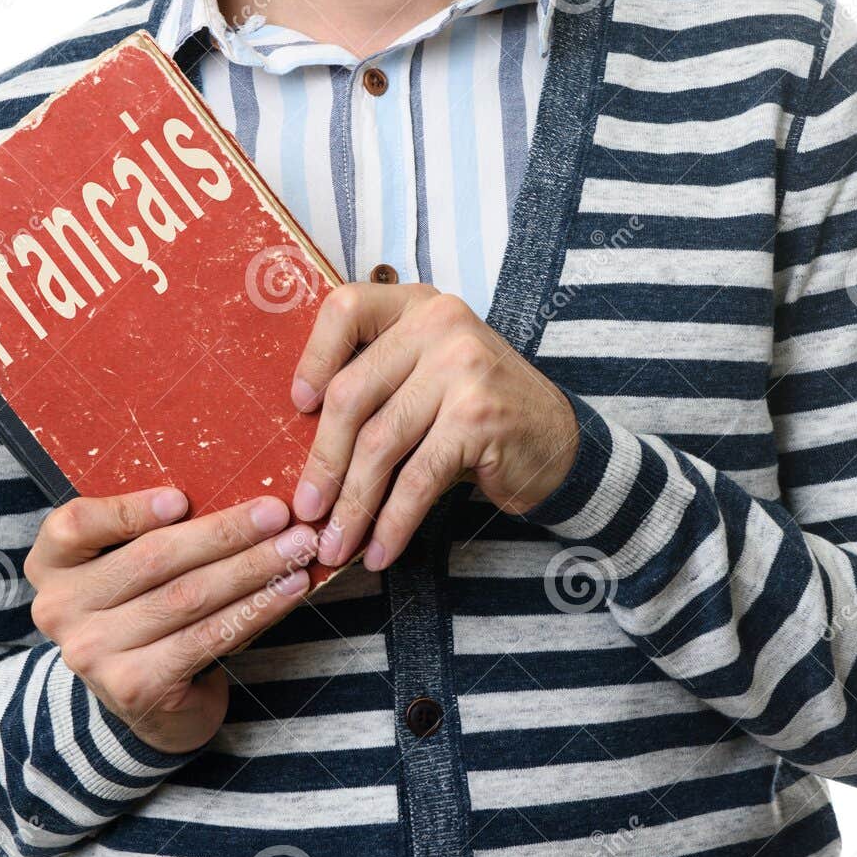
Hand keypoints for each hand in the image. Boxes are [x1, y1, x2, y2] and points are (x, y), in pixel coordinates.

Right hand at [24, 487, 317, 753]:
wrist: (143, 697)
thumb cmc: (144, 603)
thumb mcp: (129, 560)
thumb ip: (155, 526)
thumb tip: (237, 488)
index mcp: (52, 563)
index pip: (76, 524)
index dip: (130, 509)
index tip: (184, 498)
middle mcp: (60, 609)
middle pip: (152, 558)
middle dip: (225, 532)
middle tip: (279, 513)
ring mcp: (93, 653)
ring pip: (187, 598)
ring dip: (252, 568)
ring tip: (297, 548)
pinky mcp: (134, 688)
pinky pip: (207, 638)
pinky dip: (256, 610)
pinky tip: (289, 590)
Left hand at [288, 285, 578, 571]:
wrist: (557, 438)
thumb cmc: (475, 410)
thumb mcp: (427, 374)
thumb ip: (377, 384)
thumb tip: (307, 456)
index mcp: (416, 305)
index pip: (347, 309)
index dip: (314, 357)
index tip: (299, 406)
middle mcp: (439, 325)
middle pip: (353, 393)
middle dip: (324, 462)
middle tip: (308, 509)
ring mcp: (462, 367)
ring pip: (380, 443)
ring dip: (353, 505)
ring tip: (337, 543)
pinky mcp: (478, 417)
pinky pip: (417, 479)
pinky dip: (393, 523)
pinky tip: (380, 550)